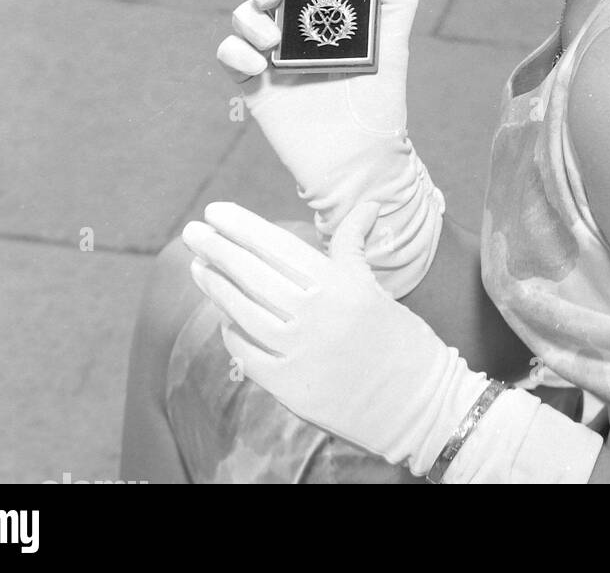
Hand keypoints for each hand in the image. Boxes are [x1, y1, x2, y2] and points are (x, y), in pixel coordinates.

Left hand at [183, 202, 484, 473]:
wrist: (417, 404)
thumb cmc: (402, 340)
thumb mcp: (376, 285)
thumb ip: (355, 246)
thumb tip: (367, 205)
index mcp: (336, 284)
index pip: (276, 246)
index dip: (242, 227)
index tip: (215, 211)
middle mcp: (313, 315)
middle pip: (252, 274)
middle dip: (217, 249)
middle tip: (192, 231)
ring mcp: (298, 353)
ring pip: (242, 312)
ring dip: (216, 286)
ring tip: (198, 266)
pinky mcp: (289, 389)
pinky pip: (247, 355)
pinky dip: (232, 334)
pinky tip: (225, 318)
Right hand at [216, 0, 442, 297]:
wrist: (361, 160)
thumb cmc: (382, 99)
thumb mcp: (395, 42)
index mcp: (327, 8)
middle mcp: (296, 25)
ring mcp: (272, 54)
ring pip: (243, 16)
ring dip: (249, 17)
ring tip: (272, 40)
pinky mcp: (254, 84)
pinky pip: (229, 55)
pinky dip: (235, 53)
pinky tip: (258, 66)